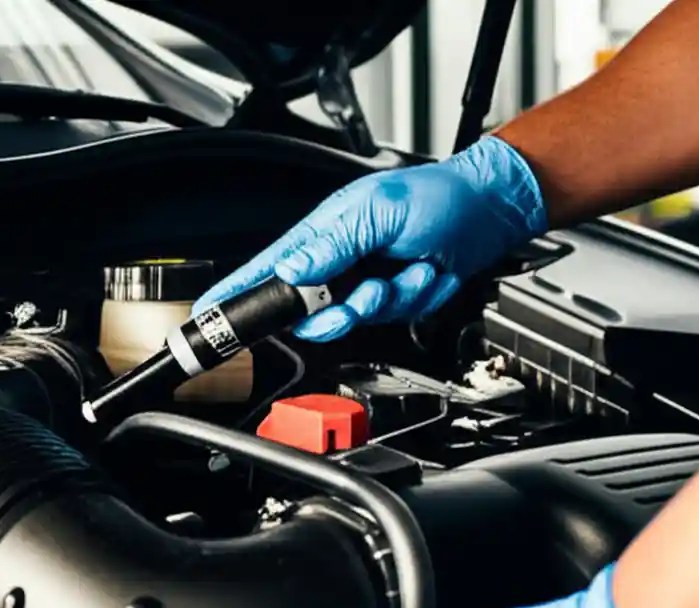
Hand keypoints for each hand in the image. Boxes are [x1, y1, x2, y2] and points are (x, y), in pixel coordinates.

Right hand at [192, 136, 547, 341]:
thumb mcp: (380, 213)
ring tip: (406, 272)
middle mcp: (338, 260)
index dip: (237, 294)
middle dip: (341, 310)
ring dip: (386, 301)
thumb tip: (293, 269)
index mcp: (322, 233)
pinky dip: (412, 300)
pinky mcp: (391, 299)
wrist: (488, 214)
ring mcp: (363, 282)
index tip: (210, 315)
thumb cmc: (438, 196)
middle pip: (308, 310)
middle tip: (366, 293)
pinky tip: (423, 273)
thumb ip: (333, 244)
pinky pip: (387, 319)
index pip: (267, 268)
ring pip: (351, 320)